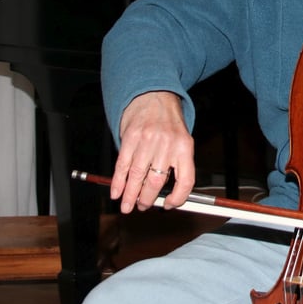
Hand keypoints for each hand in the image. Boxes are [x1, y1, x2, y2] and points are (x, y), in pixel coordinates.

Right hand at [111, 91, 195, 212]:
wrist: (154, 97)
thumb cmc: (169, 123)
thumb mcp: (182, 141)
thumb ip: (176, 164)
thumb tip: (166, 194)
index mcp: (184, 147)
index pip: (185, 180)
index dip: (178, 198)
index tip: (169, 205)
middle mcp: (167, 145)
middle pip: (157, 181)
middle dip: (148, 198)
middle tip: (143, 206)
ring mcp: (147, 141)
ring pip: (137, 175)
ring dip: (130, 195)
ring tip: (127, 206)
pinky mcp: (130, 138)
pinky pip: (123, 165)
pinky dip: (118, 181)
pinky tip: (116, 192)